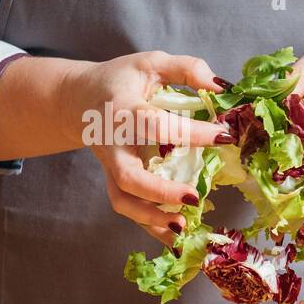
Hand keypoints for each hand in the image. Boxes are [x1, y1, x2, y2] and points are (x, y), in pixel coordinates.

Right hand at [62, 51, 228, 244]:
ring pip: (122, 200)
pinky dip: (151, 227)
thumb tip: (223, 88)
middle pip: (127, 175)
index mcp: (122, 110)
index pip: (155, 124)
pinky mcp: (115, 181)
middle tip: (193, 196)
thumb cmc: (122, 80)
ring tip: (183, 228)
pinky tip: (178, 239)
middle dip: (159, 191)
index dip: (190, 132)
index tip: (225, 135)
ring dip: (151, 219)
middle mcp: (113, 144)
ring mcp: (111, 167)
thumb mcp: (151, 63)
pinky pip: (128, 209)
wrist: (78, 100)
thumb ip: (187, 69)